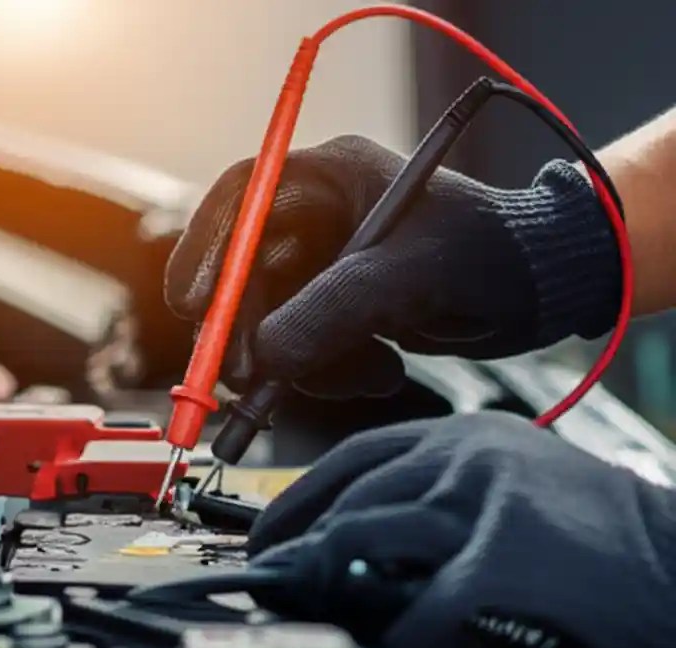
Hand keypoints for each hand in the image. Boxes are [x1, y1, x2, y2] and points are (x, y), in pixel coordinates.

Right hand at [165, 135, 619, 398]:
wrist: (547, 289)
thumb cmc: (495, 254)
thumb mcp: (412, 276)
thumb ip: (336, 311)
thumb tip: (265, 356)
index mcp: (331, 174)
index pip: (243, 198)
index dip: (208, 249)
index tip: (193, 305)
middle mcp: (317, 214)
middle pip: (244, 269)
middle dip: (250, 329)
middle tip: (252, 379)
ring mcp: (325, 261)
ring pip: (269, 318)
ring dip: (303, 360)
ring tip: (368, 373)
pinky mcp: (335, 304)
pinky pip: (300, 343)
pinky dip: (328, 369)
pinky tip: (379, 370)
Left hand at [242, 412, 675, 647]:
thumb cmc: (603, 543)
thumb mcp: (511, 493)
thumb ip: (441, 500)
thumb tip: (353, 539)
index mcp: (465, 436)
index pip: (353, 458)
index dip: (299, 501)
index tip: (270, 538)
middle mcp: (467, 454)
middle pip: (349, 501)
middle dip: (303, 552)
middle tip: (286, 593)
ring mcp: (485, 498)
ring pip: (366, 541)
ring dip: (347, 596)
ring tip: (350, 628)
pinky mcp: (507, 555)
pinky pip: (421, 609)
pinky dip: (407, 643)